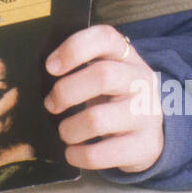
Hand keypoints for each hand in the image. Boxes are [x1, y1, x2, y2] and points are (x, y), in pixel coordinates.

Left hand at [44, 25, 163, 172]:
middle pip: (103, 76)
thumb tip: (39, 77)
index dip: (74, 48)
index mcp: (127, 57)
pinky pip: (101, 154)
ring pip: (97, 119)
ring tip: (65, 132)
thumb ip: (81, 67)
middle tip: (51, 104)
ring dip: (70, 128)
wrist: (152, 134)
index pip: (105, 37)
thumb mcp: (104, 75)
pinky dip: (78, 155)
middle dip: (66, 91)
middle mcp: (141, 82)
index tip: (50, 67)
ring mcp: (146, 115)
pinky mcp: (143, 147)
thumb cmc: (114, 98)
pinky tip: (73, 152)